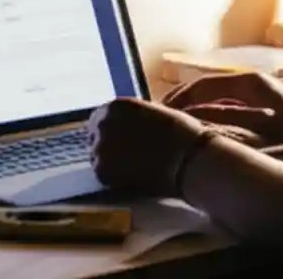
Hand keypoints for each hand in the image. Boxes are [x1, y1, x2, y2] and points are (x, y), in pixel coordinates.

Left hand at [87, 98, 206, 195]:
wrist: (187, 157)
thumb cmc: (180, 134)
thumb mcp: (153, 113)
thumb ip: (133, 118)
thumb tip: (126, 128)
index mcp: (116, 105)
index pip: (101, 117)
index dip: (110, 129)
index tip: (118, 139)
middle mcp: (103, 123)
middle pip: (94, 136)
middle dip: (107, 144)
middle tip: (123, 156)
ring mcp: (99, 147)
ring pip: (97, 156)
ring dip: (109, 161)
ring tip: (130, 168)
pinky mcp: (102, 171)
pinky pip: (102, 174)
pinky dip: (113, 177)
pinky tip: (130, 177)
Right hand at [164, 72, 282, 143]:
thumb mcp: (254, 123)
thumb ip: (222, 118)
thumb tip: (190, 115)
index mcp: (245, 81)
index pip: (203, 85)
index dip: (181, 98)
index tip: (162, 110)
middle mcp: (247, 80)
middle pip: (207, 87)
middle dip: (183, 99)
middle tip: (161, 113)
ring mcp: (253, 89)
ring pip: (215, 94)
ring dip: (195, 104)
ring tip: (176, 119)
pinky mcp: (258, 100)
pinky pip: (226, 101)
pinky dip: (209, 109)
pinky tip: (202, 123)